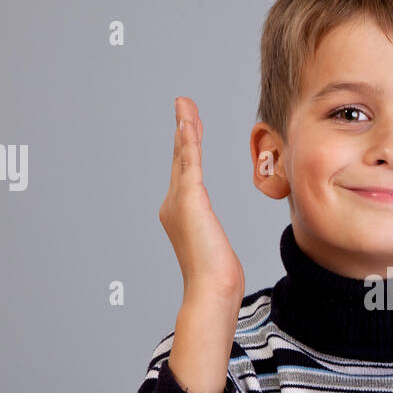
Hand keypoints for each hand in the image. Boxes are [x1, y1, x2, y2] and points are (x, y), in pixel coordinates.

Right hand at [160, 97, 245, 302]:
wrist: (210, 289)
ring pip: (182, 155)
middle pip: (180, 158)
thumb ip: (214, 240)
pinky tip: (188, 122)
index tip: (192, 127)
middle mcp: (173, 204)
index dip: (188, 148)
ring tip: (184, 103)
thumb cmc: (217, 277)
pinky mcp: (189, 199)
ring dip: (184, 126)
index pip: (186, 172)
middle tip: (184, 105)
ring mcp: (178, 201)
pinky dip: (189, 140)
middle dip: (183, 129)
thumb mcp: (217, 251)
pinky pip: (189, 162)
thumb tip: (219, 252)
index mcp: (180, 214)